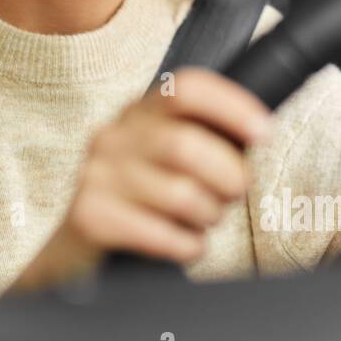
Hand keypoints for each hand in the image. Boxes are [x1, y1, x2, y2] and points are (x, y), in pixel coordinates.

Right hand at [42, 68, 273, 279]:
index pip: (185, 88)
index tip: (263, 131)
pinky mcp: (89, 216)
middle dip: (227, 176)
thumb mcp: (168, 160)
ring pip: (179, 193)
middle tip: (233, 194)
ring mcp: (96, 175)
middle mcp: (112, 137)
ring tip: (202, 221)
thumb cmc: (142, 203)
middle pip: (186, 145)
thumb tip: (256, 131)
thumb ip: (204, 138)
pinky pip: (160, 233)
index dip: (231, 106)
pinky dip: (187, 245)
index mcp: (138, 113)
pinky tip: (184, 245)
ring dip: (208, 215)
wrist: (78, 253)